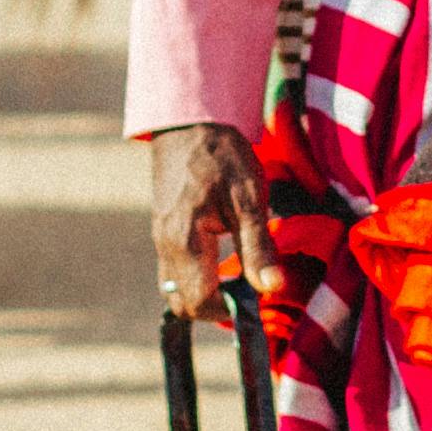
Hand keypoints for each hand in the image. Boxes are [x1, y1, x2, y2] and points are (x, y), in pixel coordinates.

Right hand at [146, 120, 276, 316]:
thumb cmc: (222, 154)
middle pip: (182, 304)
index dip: (230, 310)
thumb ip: (258, 247)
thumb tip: (271, 289)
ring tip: (237, 277)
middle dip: (215, 308)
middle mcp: (165, 246)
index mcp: (185, 240)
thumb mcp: (249, 196)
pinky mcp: (162, 231)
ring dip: (204, 293)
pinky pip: (174, 271)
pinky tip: (222, 261)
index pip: (199, 302)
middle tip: (248, 290)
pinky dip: (196, 278)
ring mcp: (160, 240)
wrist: (189, 121)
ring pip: (175, 290)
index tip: (257, 296)